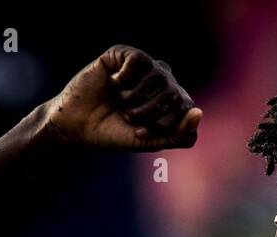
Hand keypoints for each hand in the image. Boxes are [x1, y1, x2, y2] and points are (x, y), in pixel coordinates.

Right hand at [43, 45, 201, 150]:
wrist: (79, 128)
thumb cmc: (117, 134)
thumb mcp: (154, 141)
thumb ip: (182, 135)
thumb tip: (198, 113)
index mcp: (172, 99)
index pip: (186, 107)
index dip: (164, 123)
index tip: (141, 132)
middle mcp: (161, 80)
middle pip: (174, 92)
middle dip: (150, 112)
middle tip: (129, 117)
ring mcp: (143, 66)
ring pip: (159, 75)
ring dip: (136, 97)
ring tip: (121, 102)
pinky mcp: (122, 54)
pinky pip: (139, 59)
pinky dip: (125, 78)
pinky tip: (113, 83)